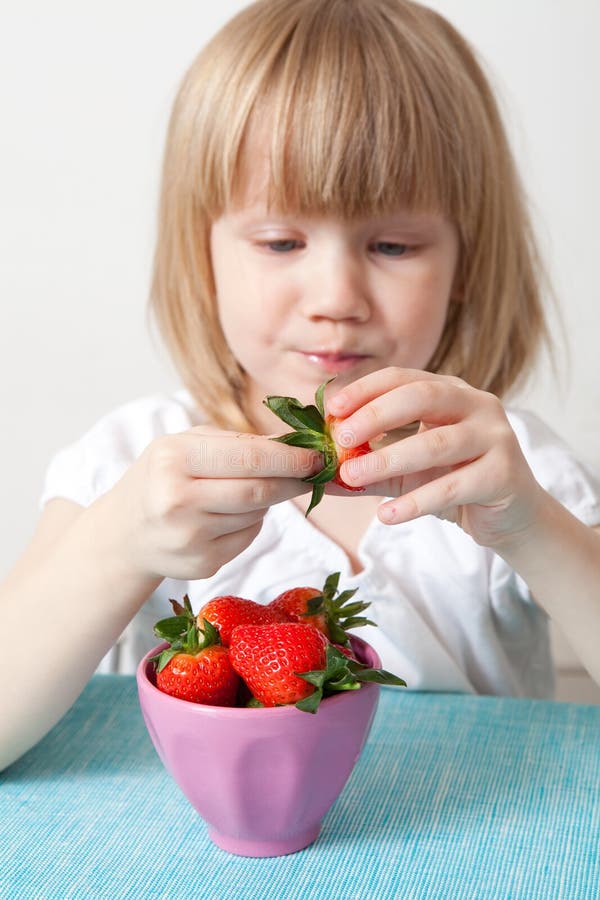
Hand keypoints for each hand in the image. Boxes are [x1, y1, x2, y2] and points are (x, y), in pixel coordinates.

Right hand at [109, 426, 319, 579]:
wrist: (124, 534)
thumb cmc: (161, 477)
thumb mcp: (185, 445)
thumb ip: (236, 442)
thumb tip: (295, 445)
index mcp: (173, 460)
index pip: (248, 459)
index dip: (290, 458)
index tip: (318, 455)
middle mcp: (178, 500)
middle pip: (259, 491)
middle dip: (293, 480)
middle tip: (314, 471)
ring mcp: (190, 538)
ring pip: (257, 514)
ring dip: (268, 500)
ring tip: (251, 488)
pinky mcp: (202, 564)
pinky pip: (248, 537)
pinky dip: (252, 522)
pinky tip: (230, 514)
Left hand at [326, 367, 543, 548]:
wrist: (511, 518)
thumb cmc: (456, 484)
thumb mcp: (406, 473)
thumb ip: (368, 467)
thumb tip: (318, 474)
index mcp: (452, 392)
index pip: (403, 378)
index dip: (365, 389)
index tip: (331, 408)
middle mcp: (477, 405)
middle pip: (423, 397)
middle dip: (376, 414)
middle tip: (341, 438)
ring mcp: (495, 437)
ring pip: (438, 443)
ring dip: (389, 459)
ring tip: (353, 476)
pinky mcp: (504, 474)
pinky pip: (454, 486)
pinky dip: (416, 501)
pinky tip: (387, 515)